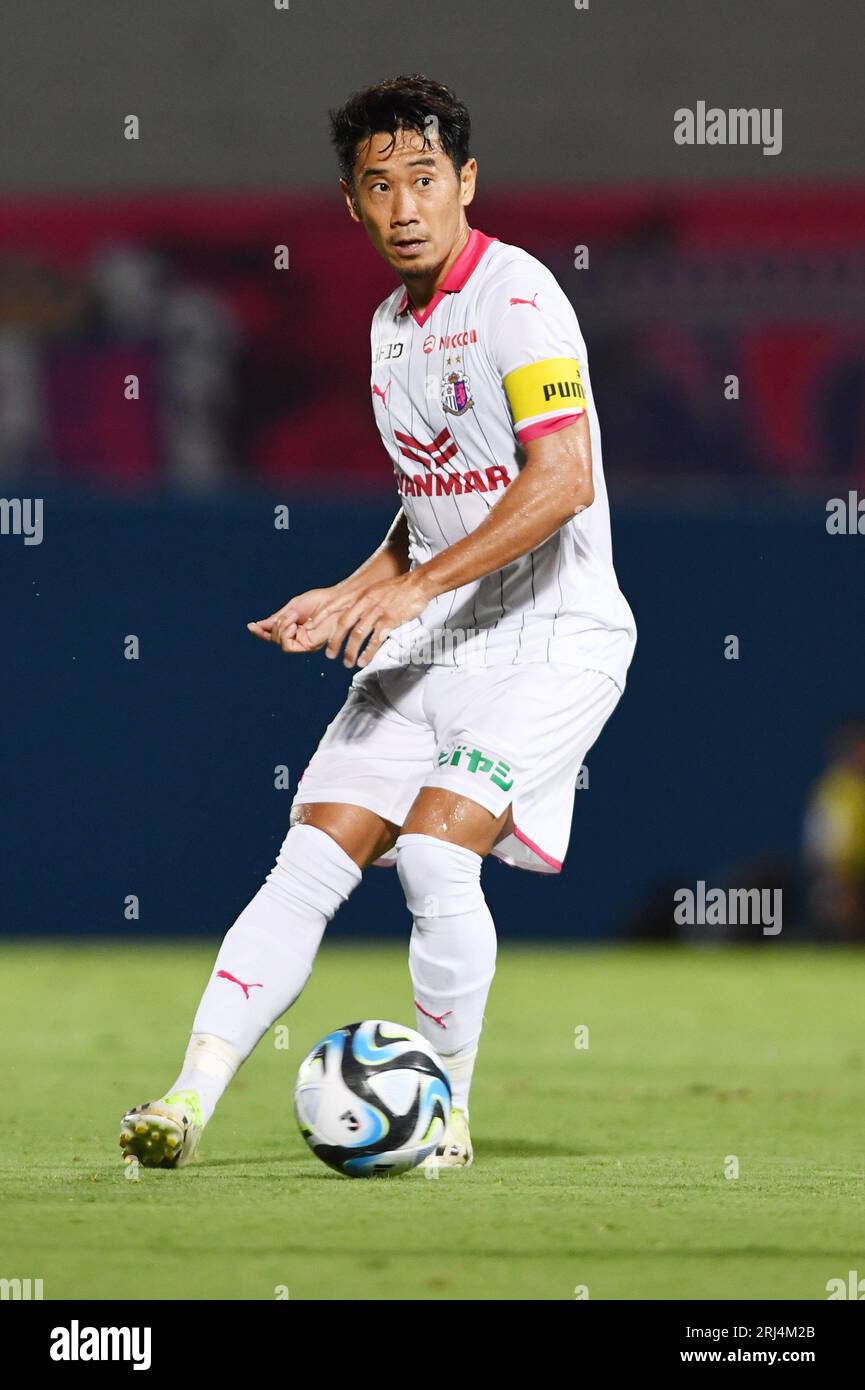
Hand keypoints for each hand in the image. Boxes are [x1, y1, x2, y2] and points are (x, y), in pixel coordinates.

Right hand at [247, 586, 356, 653]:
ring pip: (280, 644)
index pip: (274, 633)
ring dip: (280, 629)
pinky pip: (288, 647)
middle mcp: (298, 638)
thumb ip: (278, 618)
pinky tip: (293, 625)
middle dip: (275, 625)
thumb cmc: (320, 601)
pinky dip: (285, 635)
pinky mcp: (309, 647)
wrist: (335, 600)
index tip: (250, 626)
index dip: (261, 632)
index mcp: (294, 628)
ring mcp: (304, 643)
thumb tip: (260, 625)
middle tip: (287, 615)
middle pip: (274, 639)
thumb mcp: (293, 607)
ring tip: (292, 618)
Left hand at [303, 571, 432, 667]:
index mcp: (359, 595)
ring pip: (357, 635)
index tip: (309, 629)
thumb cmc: (397, 589)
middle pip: (343, 624)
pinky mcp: (389, 621)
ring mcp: (377, 612)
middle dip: (334, 641)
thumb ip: (361, 601)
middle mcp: (365, 602)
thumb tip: (349, 613)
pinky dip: (367, 653)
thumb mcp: (373, 590)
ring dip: (350, 651)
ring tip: (347, 663)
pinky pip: (375, 640)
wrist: (417, 584)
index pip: (334, 606)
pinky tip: (362, 661)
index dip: (320, 618)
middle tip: (330, 655)